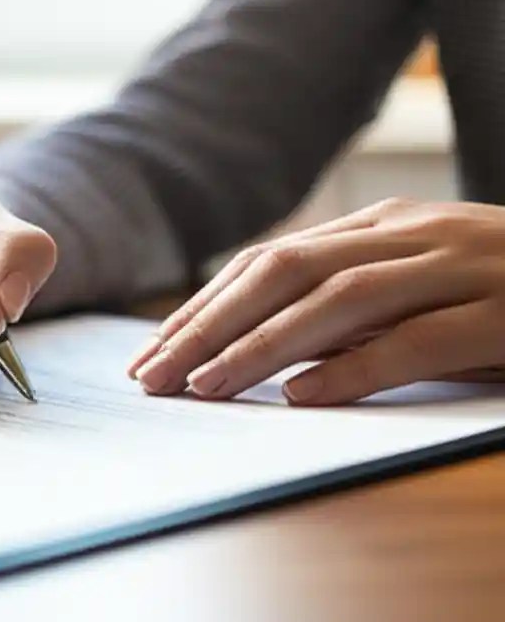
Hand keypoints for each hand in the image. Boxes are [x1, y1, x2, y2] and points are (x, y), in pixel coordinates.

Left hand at [126, 198, 504, 404]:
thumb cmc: (503, 295)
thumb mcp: (417, 285)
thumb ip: (348, 304)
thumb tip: (255, 348)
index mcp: (384, 224)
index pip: (268, 262)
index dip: (203, 307)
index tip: (152, 352)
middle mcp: (414, 234)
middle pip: (284, 272)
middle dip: (208, 326)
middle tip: (152, 376)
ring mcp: (464, 267)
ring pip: (338, 299)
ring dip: (261, 346)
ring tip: (206, 387)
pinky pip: (418, 339)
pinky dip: (355, 368)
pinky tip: (302, 397)